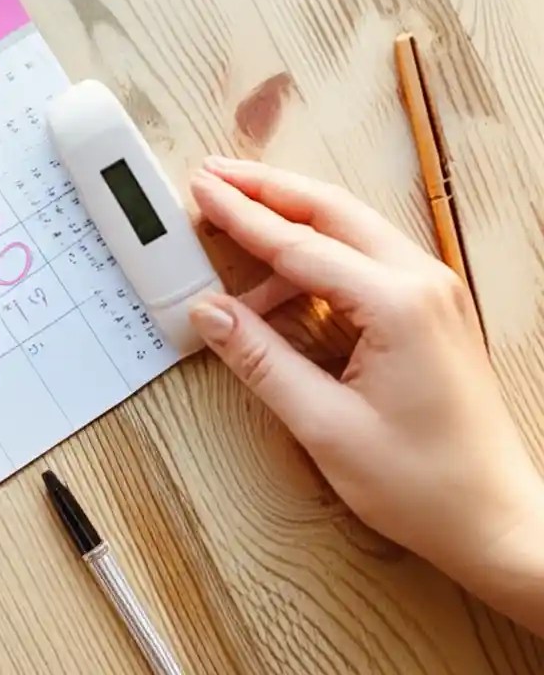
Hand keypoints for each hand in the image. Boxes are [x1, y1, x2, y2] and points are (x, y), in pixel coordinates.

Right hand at [186, 158, 543, 600]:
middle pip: (332, 213)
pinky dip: (316, 262)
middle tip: (216, 177)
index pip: (299, 245)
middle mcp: (423, 285)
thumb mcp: (324, 426)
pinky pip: (365, 264)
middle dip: (268, 191)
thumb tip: (211, 313)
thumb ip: (261, 360)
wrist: (494, 519)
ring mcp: (432, 295)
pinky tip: (280, 287)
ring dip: (291, 225)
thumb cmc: (425, 483)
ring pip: (350, 233)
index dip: (242, 216)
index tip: (203, 190)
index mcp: (398, 306)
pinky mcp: (429, 314)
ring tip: (236, 234)